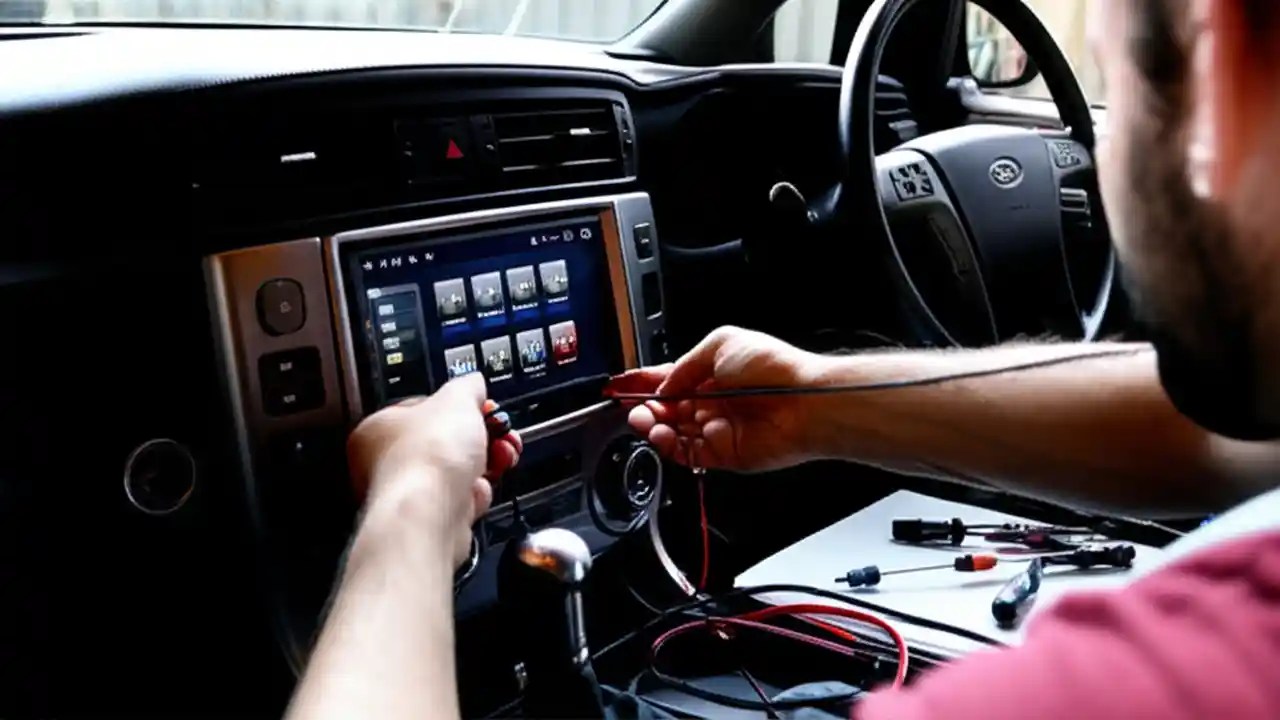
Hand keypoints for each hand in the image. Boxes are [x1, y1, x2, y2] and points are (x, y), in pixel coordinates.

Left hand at [346, 374, 521, 565]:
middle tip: (498, 432)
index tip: (481, 406)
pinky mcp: (430, 520)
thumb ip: (467, 387)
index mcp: (378, 427)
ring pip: (457, 473)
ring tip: (502, 456)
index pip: (423, 409)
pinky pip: (461, 500)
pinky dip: (477, 494)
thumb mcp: (457, 399)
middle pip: (445, 442)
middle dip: (481, 436)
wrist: (432, 513)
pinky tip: (481, 487)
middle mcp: (386, 463)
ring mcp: (409, 495)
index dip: (457, 406)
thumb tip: (474, 383)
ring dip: (486, 463)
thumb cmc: (429, 456)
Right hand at [606, 326, 817, 471]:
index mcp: (712, 374)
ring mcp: (717, 429)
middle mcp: (713, 402)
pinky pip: (688, 454)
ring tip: (642, 420)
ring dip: (652, 427)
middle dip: (645, 407)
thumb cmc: (772, 368)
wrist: (802, 401)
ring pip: (673, 433)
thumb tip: (662, 385)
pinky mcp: (724, 454)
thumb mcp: (720, 344)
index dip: (643, 383)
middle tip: (631, 406)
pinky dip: (670, 446)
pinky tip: (660, 434)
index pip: (668, 380)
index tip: (620, 386)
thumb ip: (684, 365)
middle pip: (667, 409)